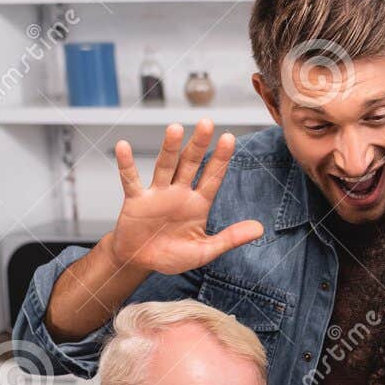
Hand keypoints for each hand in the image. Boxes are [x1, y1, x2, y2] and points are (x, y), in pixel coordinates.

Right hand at [108, 121, 263, 274]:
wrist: (141, 262)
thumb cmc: (173, 255)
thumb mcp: (205, 251)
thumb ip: (231, 238)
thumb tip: (260, 229)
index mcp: (198, 204)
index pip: (212, 177)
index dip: (221, 158)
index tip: (229, 137)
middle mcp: (179, 193)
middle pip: (190, 163)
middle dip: (199, 144)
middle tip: (207, 122)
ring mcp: (157, 194)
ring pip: (165, 166)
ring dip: (170, 148)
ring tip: (176, 128)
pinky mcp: (136, 200)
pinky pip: (131, 179)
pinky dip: (127, 164)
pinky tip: (124, 146)